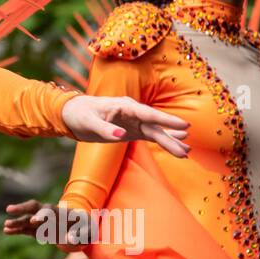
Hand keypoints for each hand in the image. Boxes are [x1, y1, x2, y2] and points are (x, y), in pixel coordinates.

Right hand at [3, 200, 89, 251]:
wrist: (81, 228)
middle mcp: (48, 214)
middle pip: (33, 208)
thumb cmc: (86, 228)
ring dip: (16, 222)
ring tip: (5, 226)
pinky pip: (25, 229)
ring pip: (26, 219)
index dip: (41, 215)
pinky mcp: (38, 230)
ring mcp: (42, 222)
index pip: (49, 211)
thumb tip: (69, 238)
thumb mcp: (88, 232)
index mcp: (60, 212)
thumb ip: (81, 234)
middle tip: (9, 210)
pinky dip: (17, 230)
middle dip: (21, 208)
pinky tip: (6, 231)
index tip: (34, 221)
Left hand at [60, 95, 189, 157]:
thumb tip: (121, 135)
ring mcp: (134, 121)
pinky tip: (178, 145)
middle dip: (171, 137)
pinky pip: (151, 136)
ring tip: (186, 152)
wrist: (73, 114)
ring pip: (156, 132)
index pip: (149, 114)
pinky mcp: (132, 130)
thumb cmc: (80, 114)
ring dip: (170, 141)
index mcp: (125, 106)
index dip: (166, 121)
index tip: (184, 126)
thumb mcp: (88, 122)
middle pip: (155, 126)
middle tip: (186, 149)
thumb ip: (105, 129)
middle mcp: (133, 112)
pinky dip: (164, 141)